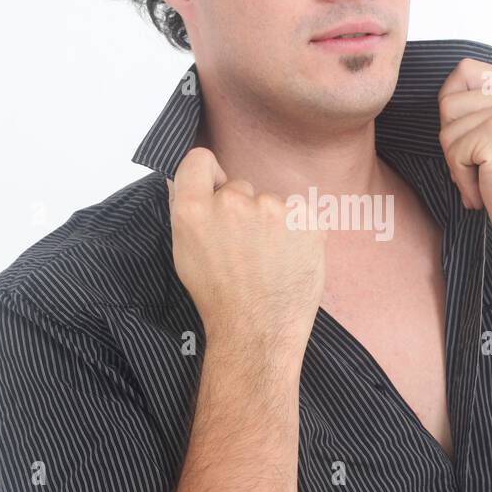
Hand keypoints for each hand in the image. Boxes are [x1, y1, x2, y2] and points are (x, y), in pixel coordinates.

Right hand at [166, 147, 325, 354]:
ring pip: (271, 202)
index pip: (200, 160)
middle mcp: (232, 202)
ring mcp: (272, 208)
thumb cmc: (220, 299)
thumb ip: (187, 212)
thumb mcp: (185, 254)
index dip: (209, 175)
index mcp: (195, 209)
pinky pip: (300, 213)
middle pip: (239, 186)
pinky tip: (289, 258)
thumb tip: (186, 181)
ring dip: (271, 223)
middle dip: (242, 210)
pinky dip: (298, 232)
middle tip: (244, 249)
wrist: (258, 331)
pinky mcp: (306, 218)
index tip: (215, 190)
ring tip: (268, 261)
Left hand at [437, 59, 491, 255]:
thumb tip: (446, 98)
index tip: (464, 132)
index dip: (452, 99)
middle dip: (452, 140)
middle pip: (448, 102)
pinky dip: (463, 180)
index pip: (466, 70)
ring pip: (447, 130)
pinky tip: (484, 193)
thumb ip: (489, 111)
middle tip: (477, 166)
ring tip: (484, 180)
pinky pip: (453, 154)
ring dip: (457, 164)